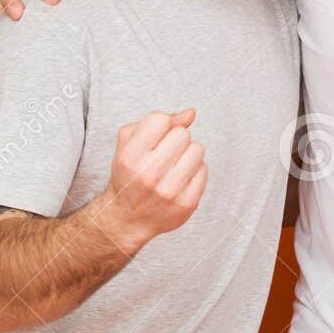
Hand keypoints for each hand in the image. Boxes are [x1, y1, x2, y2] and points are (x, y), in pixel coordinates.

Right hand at [97, 109, 206, 250]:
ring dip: (188, 154)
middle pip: (182, 133)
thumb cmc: (130, 175)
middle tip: (164, 155)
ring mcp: (169, 190)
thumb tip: (191, 113)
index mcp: (130, 156)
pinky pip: (204, 169)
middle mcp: (149, 173)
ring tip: (174, 166)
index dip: (160, 126)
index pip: (160, 119)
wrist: (129, 218)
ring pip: (197, 149)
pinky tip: (181, 179)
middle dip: (175, 141)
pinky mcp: (187, 203)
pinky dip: (195, 171)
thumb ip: (156, 121)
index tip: (154, 139)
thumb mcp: (129, 143)